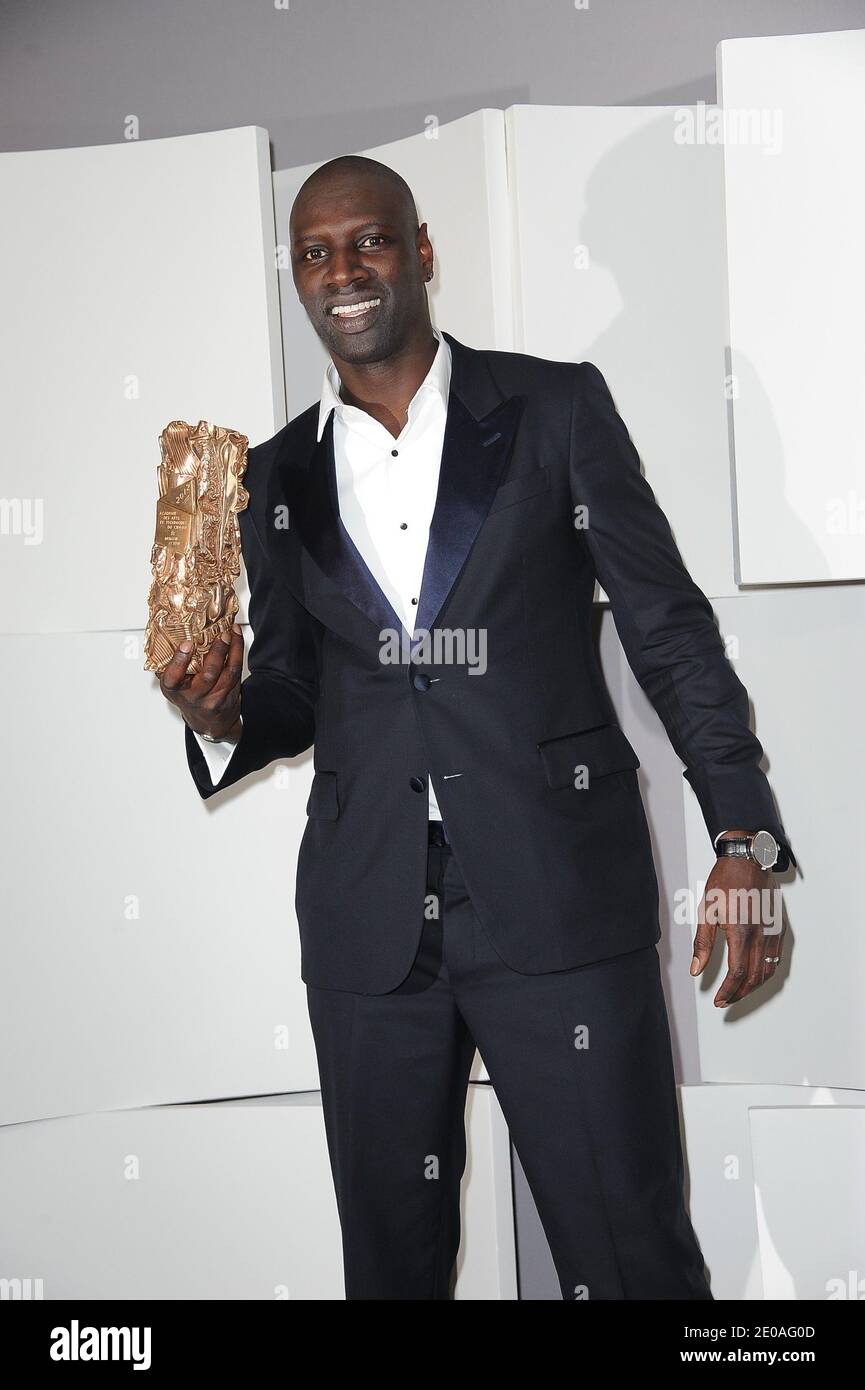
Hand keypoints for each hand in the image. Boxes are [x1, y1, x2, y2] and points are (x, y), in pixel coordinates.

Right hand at [158, 626, 243, 742]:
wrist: (209, 722)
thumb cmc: (188, 698)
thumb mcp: (173, 685)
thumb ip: (170, 664)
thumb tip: (169, 633)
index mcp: (174, 690)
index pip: (173, 678)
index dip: (180, 661)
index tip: (187, 644)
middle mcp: (194, 697)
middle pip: (208, 675)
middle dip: (217, 652)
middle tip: (221, 634)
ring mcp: (214, 698)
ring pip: (228, 672)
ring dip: (233, 649)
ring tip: (232, 633)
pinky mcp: (230, 695)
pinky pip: (236, 672)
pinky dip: (238, 653)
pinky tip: (237, 639)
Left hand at [691, 851, 783, 1007]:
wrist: (748, 860)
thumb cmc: (725, 882)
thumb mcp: (707, 910)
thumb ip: (702, 943)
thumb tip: (696, 970)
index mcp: (741, 931)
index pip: (738, 972)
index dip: (729, 991)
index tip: (719, 1001)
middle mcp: (761, 934)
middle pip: (754, 976)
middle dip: (739, 993)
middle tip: (725, 1002)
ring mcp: (773, 931)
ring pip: (768, 970)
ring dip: (753, 986)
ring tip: (737, 992)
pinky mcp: (779, 928)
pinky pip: (776, 958)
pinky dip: (766, 972)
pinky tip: (754, 975)